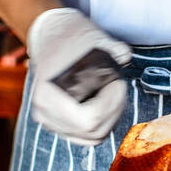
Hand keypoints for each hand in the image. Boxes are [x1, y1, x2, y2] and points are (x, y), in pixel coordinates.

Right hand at [27, 7, 130, 143]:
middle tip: (119, 84)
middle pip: (93, 131)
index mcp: (48, 95)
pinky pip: (86, 134)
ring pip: (92, 136)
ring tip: (112, 90)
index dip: (111, 104)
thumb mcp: (94, 39)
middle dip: (114, 109)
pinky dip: (102, 121)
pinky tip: (105, 99)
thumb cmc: (72, 35)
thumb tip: (125, 55)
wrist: (51, 34)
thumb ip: (113, 49)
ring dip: (110, 116)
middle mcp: (45, 113)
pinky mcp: (57, 122)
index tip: (117, 81)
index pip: (90, 120)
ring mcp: (49, 120)